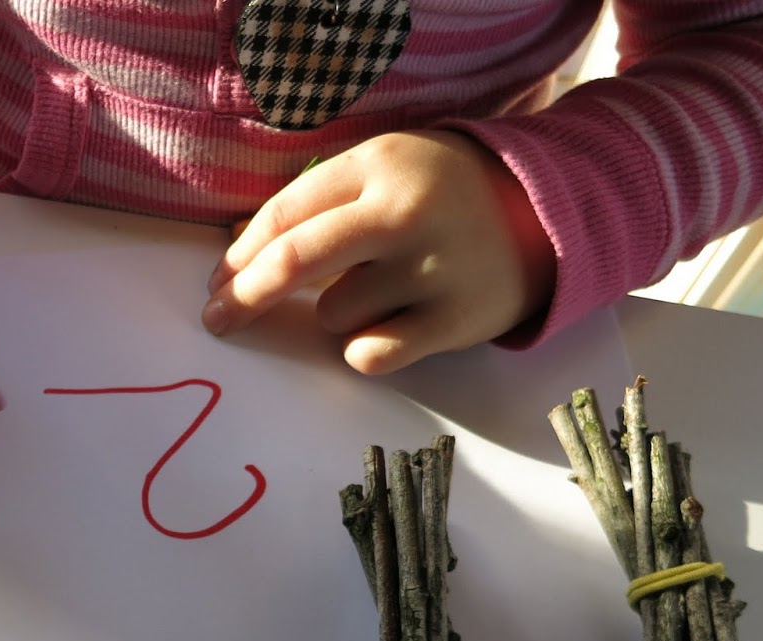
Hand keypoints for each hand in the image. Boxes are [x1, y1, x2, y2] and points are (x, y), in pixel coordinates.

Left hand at [202, 131, 555, 373]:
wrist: (544, 218)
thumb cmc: (441, 197)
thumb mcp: (383, 173)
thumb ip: (316, 204)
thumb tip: (236, 251)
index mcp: (381, 164)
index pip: (286, 213)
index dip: (242, 253)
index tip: (219, 282)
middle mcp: (406, 211)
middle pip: (296, 259)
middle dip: (245, 295)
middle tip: (217, 319)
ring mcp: (433, 268)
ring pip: (333, 313)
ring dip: (335, 314)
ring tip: (379, 294)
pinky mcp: (454, 320)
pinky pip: (369, 354)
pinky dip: (363, 349)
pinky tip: (390, 328)